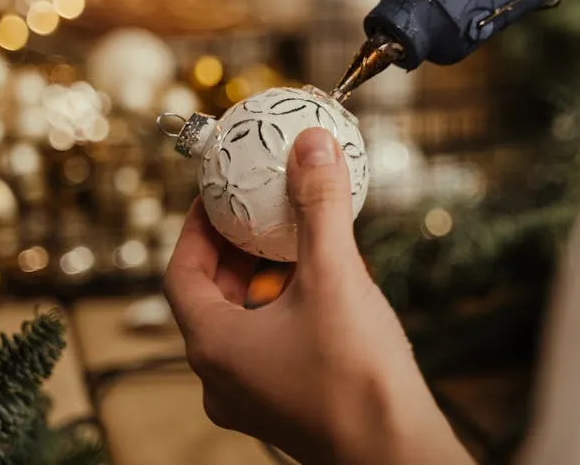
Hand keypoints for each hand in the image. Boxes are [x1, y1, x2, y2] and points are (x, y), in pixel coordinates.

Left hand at [164, 128, 471, 464]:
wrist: (399, 454)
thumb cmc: (357, 377)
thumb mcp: (335, 276)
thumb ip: (319, 206)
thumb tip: (309, 146)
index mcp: (214, 347)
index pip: (180, 274)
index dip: (194, 229)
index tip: (216, 198)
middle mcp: (224, 378)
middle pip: (213, 298)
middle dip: (237, 251)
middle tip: (262, 215)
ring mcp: (255, 398)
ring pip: (247, 324)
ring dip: (268, 281)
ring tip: (304, 246)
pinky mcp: (289, 407)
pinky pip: (274, 346)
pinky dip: (291, 311)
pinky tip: (333, 291)